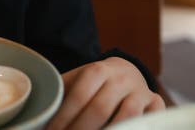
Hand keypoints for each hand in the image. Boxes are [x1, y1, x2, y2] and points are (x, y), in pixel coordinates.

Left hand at [46, 57, 163, 129]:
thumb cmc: (93, 84)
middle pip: (100, 109)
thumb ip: (61, 95)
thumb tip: (37, 118)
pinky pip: (150, 121)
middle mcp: (122, 78)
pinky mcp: (157, 104)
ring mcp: (142, 91)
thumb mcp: (77, 81)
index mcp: (99, 69)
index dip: (64, 117)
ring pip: (127, 117)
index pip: (79, 95)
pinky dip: (135, 129)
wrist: (125, 72)